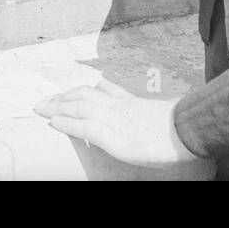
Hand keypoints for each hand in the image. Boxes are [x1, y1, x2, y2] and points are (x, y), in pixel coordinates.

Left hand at [33, 80, 201, 166]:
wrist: (188, 130)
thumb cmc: (178, 127)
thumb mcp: (158, 112)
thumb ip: (142, 108)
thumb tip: (138, 108)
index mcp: (130, 103)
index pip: (101, 91)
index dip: (80, 92)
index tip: (67, 93)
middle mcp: (119, 107)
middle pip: (84, 95)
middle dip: (62, 97)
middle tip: (43, 100)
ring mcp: (115, 120)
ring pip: (79, 106)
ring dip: (57, 106)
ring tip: (40, 108)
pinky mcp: (114, 136)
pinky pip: (84, 127)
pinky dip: (67, 122)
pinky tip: (53, 122)